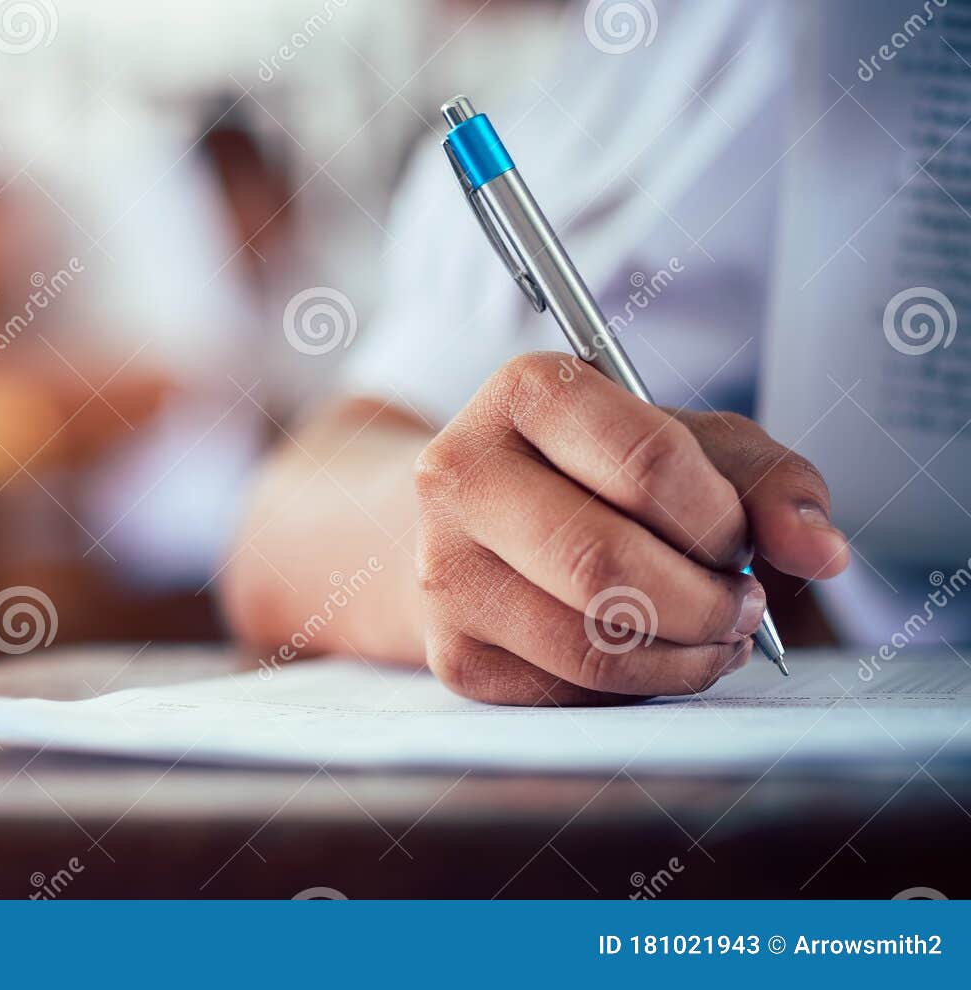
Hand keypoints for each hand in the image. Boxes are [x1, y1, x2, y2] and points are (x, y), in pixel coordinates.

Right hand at [415, 353, 848, 704]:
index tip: (736, 540)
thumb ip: (767, 480)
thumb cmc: (594, 473)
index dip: (720, 519)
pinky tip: (653, 655)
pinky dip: (637, 685)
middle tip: (743, 607)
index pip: (648, 464)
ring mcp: (444, 570)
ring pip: (590, 644)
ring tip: (714, 636)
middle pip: (606, 563)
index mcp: (525, 392)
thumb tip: (820, 552)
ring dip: (684, 655)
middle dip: (707, 603)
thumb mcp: (686, 443)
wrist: (474, 523)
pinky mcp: (452, 653)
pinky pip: (570, 693)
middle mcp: (459, 476)